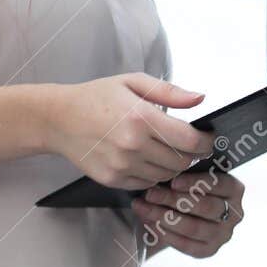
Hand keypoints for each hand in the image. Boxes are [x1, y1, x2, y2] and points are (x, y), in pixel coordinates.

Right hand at [42, 73, 216, 188]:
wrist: (57, 118)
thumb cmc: (97, 97)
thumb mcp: (134, 82)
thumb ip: (170, 92)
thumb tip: (200, 99)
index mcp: (141, 118)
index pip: (189, 141)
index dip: (206, 142)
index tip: (209, 139)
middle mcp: (132, 145)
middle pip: (182, 161)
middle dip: (192, 155)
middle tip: (190, 145)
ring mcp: (121, 165)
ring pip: (167, 175)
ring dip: (174, 166)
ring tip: (169, 151)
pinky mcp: (112, 179)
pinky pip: (147, 184)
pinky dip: (155, 175)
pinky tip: (149, 160)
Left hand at [133, 169, 246, 258]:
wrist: (185, 214)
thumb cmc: (188, 189)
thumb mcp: (192, 177)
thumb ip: (186, 173)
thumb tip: (165, 171)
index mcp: (235, 190)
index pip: (219, 184)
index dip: (195, 183)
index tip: (173, 181)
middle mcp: (235, 214)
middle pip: (205, 207)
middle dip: (174, 200)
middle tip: (150, 193)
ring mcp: (223, 234)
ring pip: (194, 227)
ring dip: (164, 217)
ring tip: (143, 207)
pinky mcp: (209, 250)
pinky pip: (186, 244)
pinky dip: (165, 233)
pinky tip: (149, 222)